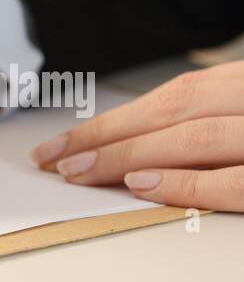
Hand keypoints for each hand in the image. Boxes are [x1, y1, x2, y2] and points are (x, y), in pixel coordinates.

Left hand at [32, 62, 243, 211]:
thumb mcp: (242, 117)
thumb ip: (206, 122)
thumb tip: (136, 152)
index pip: (175, 96)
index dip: (113, 121)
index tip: (61, 144)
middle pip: (174, 112)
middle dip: (105, 137)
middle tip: (56, 161)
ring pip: (195, 139)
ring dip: (129, 155)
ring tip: (80, 172)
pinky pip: (234, 182)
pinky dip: (185, 183)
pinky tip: (138, 185)